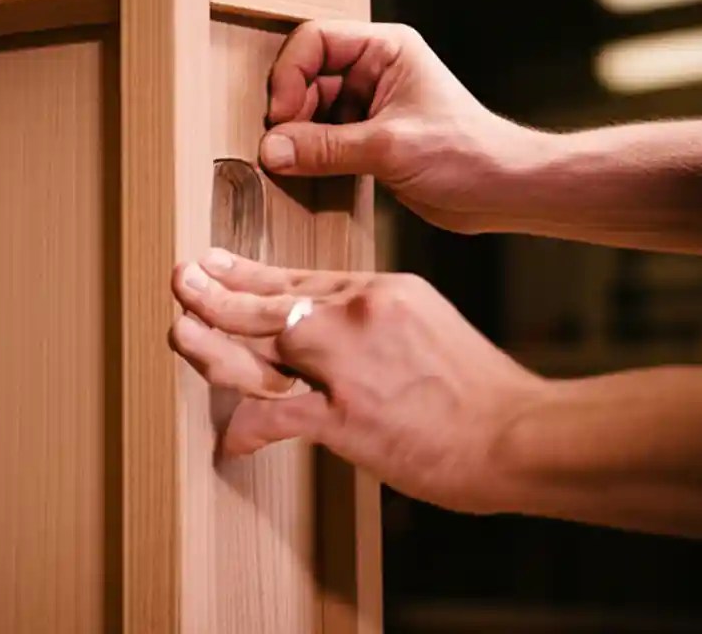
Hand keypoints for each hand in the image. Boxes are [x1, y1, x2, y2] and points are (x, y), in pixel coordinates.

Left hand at [169, 247, 547, 514]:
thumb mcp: (427, 325)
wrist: (520, 433)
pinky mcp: (349, 418)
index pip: (299, 276)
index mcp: (380, 291)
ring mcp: (351, 367)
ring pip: (263, 347)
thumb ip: (376, 321)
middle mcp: (359, 319)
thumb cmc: (479, 389)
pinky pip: (279, 417)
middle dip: (217, 294)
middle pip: (271, 302)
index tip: (213, 264)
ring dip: (213, 343)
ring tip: (181, 329)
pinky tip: (227, 437)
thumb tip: (332, 328)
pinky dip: (247, 428)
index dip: (248, 272)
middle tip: (181, 282)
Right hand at [259, 20, 551, 233]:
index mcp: (385, 49)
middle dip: (290, 111)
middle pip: (306, 76)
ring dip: (298, 137)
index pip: (315, 40)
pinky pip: (321, 138)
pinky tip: (308, 173)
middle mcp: (373, 70)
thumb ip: (325, 148)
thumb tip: (272, 149)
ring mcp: (368, 104)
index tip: (282, 115)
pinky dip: (310, 155)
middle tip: (282, 147)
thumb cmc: (467, 154)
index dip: (291, 75)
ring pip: (309, 110)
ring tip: (294, 164)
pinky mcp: (365, 137)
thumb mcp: (388, 149)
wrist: (501, 192)